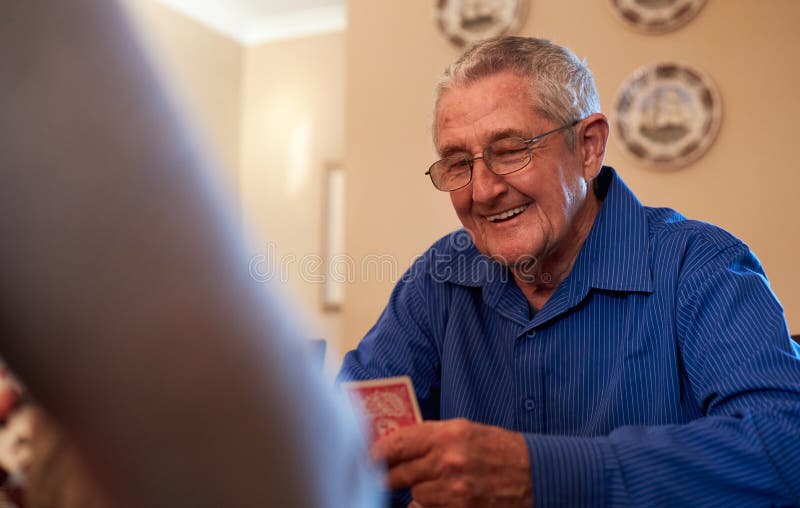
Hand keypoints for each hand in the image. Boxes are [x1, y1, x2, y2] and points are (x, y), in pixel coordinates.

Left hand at [371, 418, 531, 506]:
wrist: (535, 473)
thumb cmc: (498, 448)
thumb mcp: (465, 430)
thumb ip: (430, 436)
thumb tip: (395, 444)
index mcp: (448, 435)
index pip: (397, 444)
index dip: (377, 451)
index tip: (366, 456)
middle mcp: (448, 462)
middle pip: (398, 473)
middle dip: (390, 475)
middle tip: (386, 474)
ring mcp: (454, 491)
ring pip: (414, 496)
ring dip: (417, 492)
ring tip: (435, 484)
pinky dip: (430, 506)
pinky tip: (444, 497)